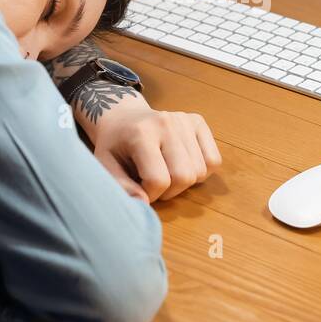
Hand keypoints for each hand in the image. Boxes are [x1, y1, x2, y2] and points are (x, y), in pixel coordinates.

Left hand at [89, 96, 221, 202]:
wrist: (123, 117)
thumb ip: (121, 187)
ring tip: (167, 173)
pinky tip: (183, 165)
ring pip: (200, 171)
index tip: (140, 189)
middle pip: (185, 176)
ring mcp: (185, 120)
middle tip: (155, 185)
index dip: (150, 195)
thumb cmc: (114, 145)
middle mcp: (166, 122)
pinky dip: (202, 171)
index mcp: (141, 133)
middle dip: (170, 191)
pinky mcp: (198, 121)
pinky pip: (214, 160)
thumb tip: (144, 204)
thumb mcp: (105, 166)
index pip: (158, 180)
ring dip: (184, 183)